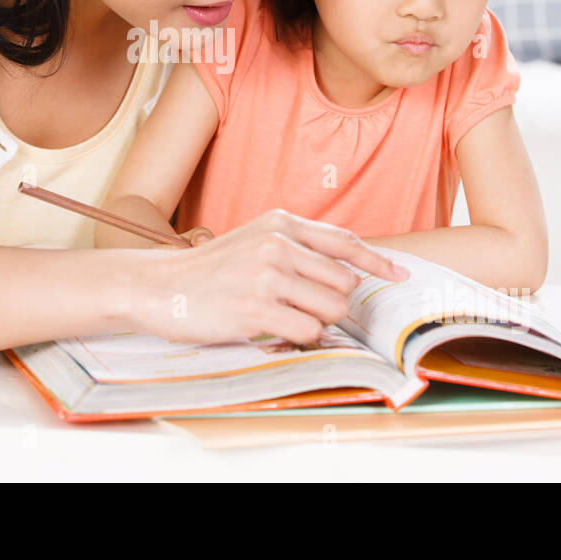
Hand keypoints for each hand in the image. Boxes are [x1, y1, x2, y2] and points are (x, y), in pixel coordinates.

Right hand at [126, 208, 409, 346]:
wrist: (160, 286)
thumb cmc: (209, 270)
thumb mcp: (254, 241)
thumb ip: (297, 247)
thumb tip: (347, 271)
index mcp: (280, 224)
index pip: (344, 241)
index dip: (378, 260)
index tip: (400, 275)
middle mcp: (278, 244)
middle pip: (343, 282)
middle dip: (331, 302)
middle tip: (300, 307)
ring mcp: (268, 275)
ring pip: (330, 308)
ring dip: (315, 321)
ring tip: (281, 316)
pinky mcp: (256, 308)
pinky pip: (307, 330)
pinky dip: (298, 336)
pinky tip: (271, 329)